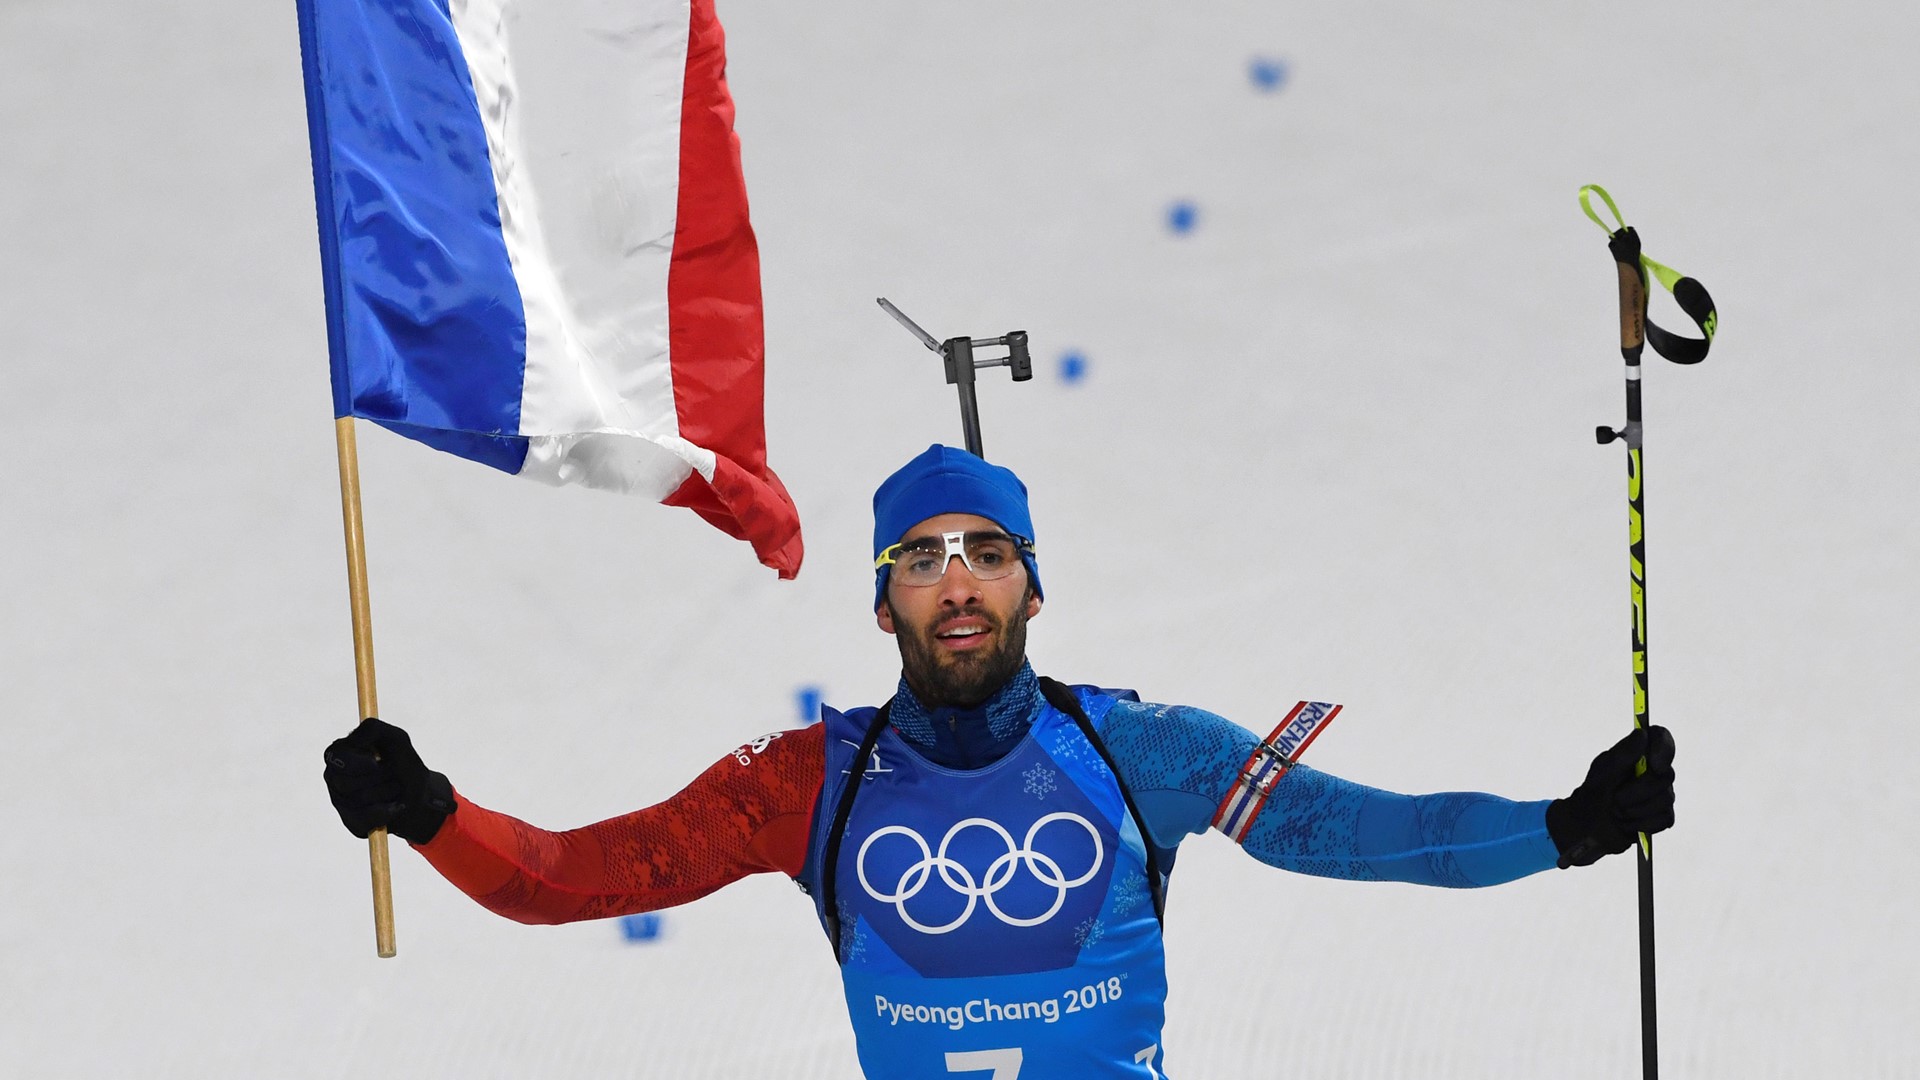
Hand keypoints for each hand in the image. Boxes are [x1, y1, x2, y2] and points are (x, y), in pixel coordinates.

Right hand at [323, 718, 455, 844]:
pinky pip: (366, 818)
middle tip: (391, 772)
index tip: (375, 760)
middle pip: (346, 781)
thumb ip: (373, 729)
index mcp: (340, 754)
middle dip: (378, 776)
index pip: (335, 756)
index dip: (357, 761)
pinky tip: (394, 805)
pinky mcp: (352, 822)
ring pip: (359, 799)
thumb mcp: (396, 738)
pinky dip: (387, 811)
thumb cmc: (403, 763)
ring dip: (387, 791)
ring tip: (394, 788)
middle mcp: (335, 778)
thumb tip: (352, 738)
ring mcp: (341, 802)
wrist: (419, 794)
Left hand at [1545, 726, 1675, 868]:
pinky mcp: (1663, 816)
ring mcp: (1661, 794)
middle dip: (1638, 791)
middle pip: (1667, 775)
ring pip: (1665, 799)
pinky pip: (1664, 819)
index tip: (1655, 765)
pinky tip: (1626, 823)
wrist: (1587, 827)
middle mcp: (1654, 772)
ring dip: (1634, 809)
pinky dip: (1641, 824)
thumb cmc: (1593, 794)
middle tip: (1616, 798)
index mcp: (1638, 755)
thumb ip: (1622, 755)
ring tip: (1616, 812)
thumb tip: (1642, 733)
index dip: (1664, 749)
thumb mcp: (1602, 773)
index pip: (1661, 738)